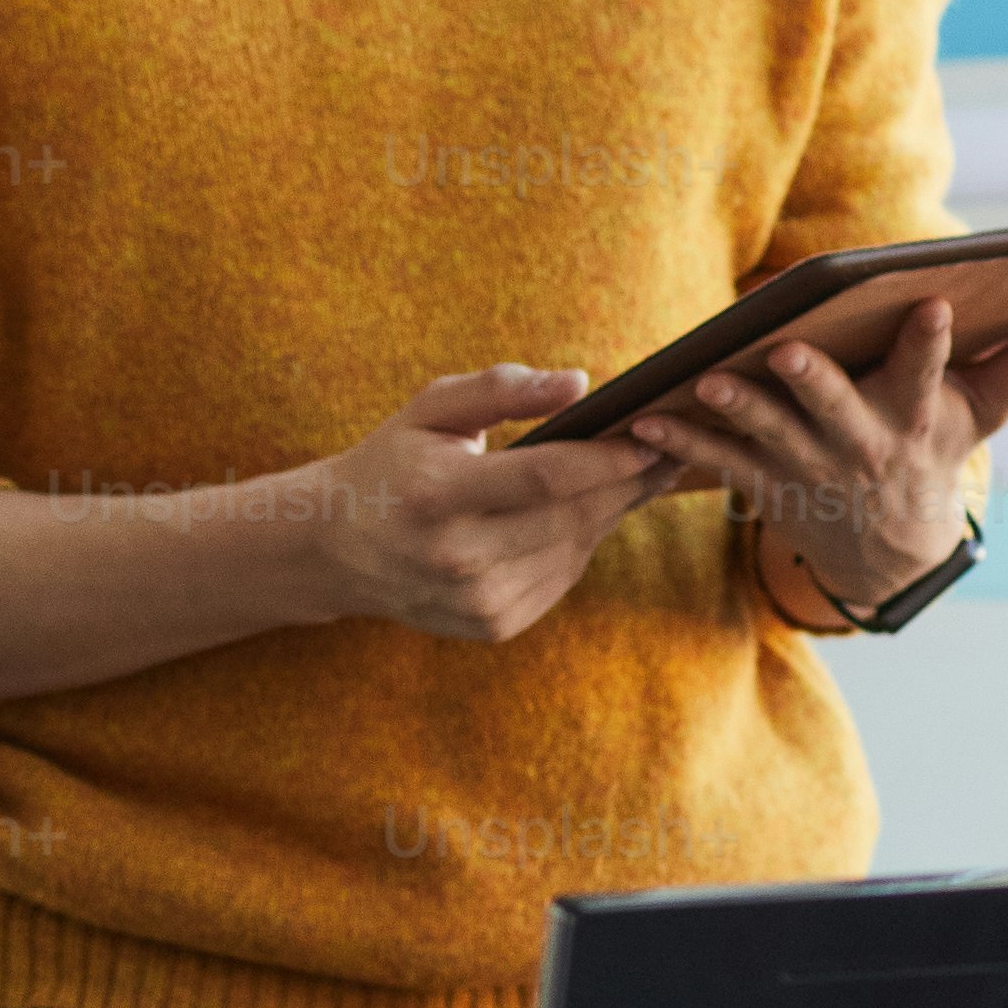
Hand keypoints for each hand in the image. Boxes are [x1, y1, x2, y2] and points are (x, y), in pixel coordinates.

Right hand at [309, 365, 673, 646]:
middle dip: (628, 480)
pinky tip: (588, 511)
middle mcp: (457, 557)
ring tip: (639, 472)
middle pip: (571, 516)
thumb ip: (502, 388)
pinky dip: (582, 541)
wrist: (338, 548)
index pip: (544, 477)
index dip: (606, 456)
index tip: (650, 432)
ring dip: (613, 509)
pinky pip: (562, 576)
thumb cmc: (392, 463)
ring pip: (576, 548)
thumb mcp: (431, 410)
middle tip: (669, 446)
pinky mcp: (493, 625)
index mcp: (437, 496)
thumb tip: (580, 382)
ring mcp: (477, 601)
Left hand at [624, 295, 1007, 618]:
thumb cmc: (937, 450)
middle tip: (786, 348)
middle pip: (836, 409)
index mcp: (917, 419)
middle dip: (813, 380)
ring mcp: (810, 469)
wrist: (890, 549)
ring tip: (704, 380)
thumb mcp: (989, 412)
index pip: (930, 373)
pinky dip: (681, 441)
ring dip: (735, 408)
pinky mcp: (765, 484)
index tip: (933, 301)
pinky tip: (643, 418)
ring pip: (769, 434)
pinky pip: (718, 461)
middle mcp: (863, 447)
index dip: (932, 342)